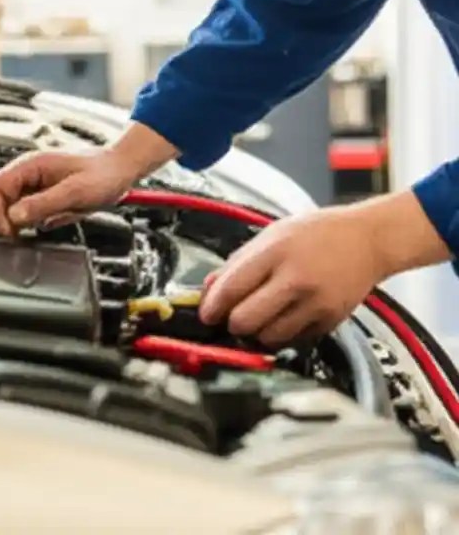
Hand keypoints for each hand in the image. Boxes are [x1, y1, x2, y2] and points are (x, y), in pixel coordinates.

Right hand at [0, 122, 177, 236]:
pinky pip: (28, 210)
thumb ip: (43, 203)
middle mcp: (29, 173)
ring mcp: (36, 184)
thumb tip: (15, 216)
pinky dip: (31, 221)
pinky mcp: (45, 195)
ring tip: (29, 232)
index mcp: (31, 166)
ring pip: (11, 206)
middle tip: (13, 239)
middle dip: (3, 219)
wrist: (122, 170)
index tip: (5, 232)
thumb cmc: (103, 174)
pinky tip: (44, 224)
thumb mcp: (74, 192)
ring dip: (17, 222)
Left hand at [197, 207, 391, 348]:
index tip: (206, 314)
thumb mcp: (270, 236)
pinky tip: (285, 317)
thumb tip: (208, 291)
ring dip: (257, 332)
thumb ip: (237, 263)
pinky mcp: (330, 321)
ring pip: (267, 337)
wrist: (368, 240)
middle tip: (233, 316)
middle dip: (232, 323)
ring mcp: (315, 304)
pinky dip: (282, 334)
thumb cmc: (317, 234)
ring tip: (261, 317)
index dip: (211, 308)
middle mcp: (296, 280)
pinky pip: (293, 340)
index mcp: (275, 253)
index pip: (231, 290)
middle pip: (245, 321)